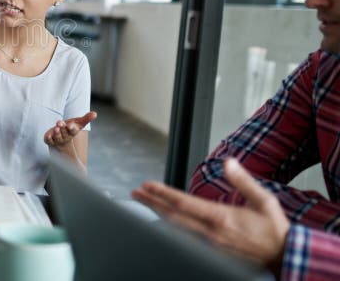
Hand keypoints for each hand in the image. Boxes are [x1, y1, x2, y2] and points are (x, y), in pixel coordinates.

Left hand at [43, 111, 96, 147]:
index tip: (70, 126)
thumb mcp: (78, 123)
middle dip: (62, 128)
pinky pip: (49, 141)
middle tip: (60, 123)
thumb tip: (95, 114)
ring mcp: (57, 139)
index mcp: (72, 132)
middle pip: (64, 133)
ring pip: (57, 137)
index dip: (72, 128)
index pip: (73, 131)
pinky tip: (48, 136)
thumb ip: (86, 118)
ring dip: (56, 133)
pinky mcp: (50, 140)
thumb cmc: (70, 129)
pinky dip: (49, 138)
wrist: (62, 142)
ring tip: (56, 128)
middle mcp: (65, 137)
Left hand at [131, 158, 289, 268]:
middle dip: (152, 202)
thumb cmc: (275, 229)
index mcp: (221, 218)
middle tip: (135, 192)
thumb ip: (243, 181)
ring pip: (177, 228)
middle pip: (174, 216)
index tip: (147, 185)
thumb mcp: (264, 200)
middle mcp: (211, 233)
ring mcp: (210, 245)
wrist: (284, 257)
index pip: (184, 203)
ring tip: (145, 202)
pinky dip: (172, 226)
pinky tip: (164, 219)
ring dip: (159, 213)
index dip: (163, 193)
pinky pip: (186, 237)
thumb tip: (229, 162)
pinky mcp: (212, 252)